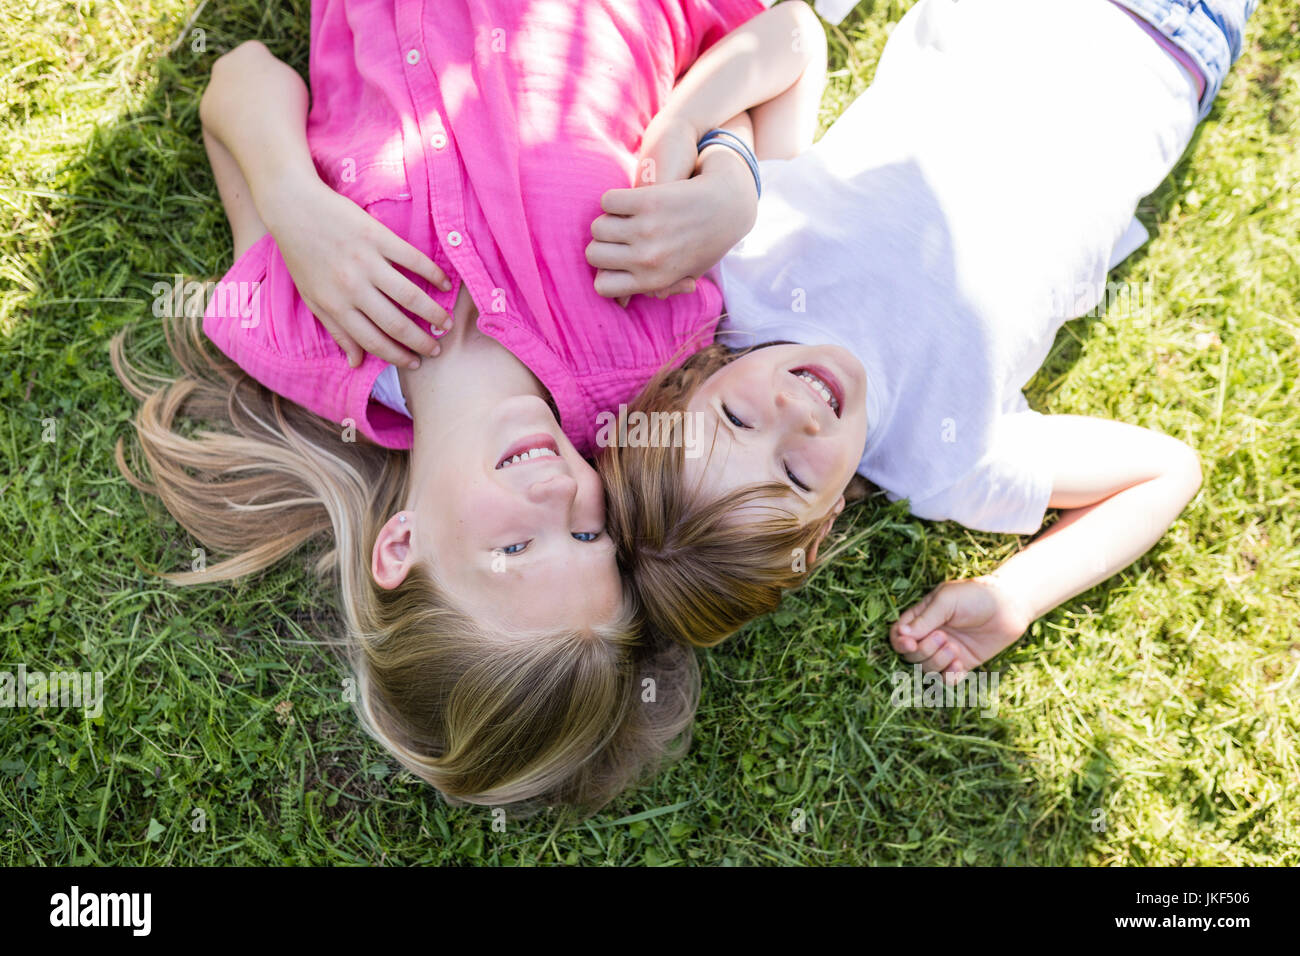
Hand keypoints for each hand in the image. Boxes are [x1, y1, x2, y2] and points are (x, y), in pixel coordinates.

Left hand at [264, 177, 451, 368]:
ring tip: (446, 323)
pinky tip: (445, 285)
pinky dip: (434, 274)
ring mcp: (367, 261)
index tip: (414, 363)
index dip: (397, 356)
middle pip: (396, 323)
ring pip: (410, 296)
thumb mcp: (312, 298)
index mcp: (335, 305)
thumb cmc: (301, 255)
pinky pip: (413, 260)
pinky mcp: (378, 237)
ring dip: (433, 313)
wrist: (293, 207)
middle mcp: (352, 287)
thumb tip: (356, 362)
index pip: (373, 340)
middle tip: (437, 349)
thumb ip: (336, 330)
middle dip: (421, 342)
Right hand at [587, 156, 756, 301]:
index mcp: (654, 280)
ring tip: (622, 217)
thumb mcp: (687, 273)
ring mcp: (646, 229)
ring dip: (607, 220)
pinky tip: (627, 200)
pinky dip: (614, 199)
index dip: (604, 272)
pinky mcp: (647, 200)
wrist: (729, 205)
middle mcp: (647, 258)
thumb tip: (623, 300)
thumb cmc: (706, 242)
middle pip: (593, 254)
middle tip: (615, 235)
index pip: (602, 286)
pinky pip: (608, 201)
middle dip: (602, 244)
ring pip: (598, 227)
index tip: (614, 261)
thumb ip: (655, 286)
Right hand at [889, 576, 1034, 683]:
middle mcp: (930, 635)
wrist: (1009, 606)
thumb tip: (900, 633)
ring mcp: (946, 651)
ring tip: (955, 648)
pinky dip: (949, 676)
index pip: (898, 634)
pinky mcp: (962, 664)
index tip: (909, 643)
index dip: (899, 642)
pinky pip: (946, 680)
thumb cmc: (975, 596)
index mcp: (921, 617)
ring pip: (927, 669)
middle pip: (911, 655)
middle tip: (943, 637)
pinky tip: (960, 664)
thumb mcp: (946, 601)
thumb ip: (924, 619)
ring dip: (937, 662)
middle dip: (923, 650)